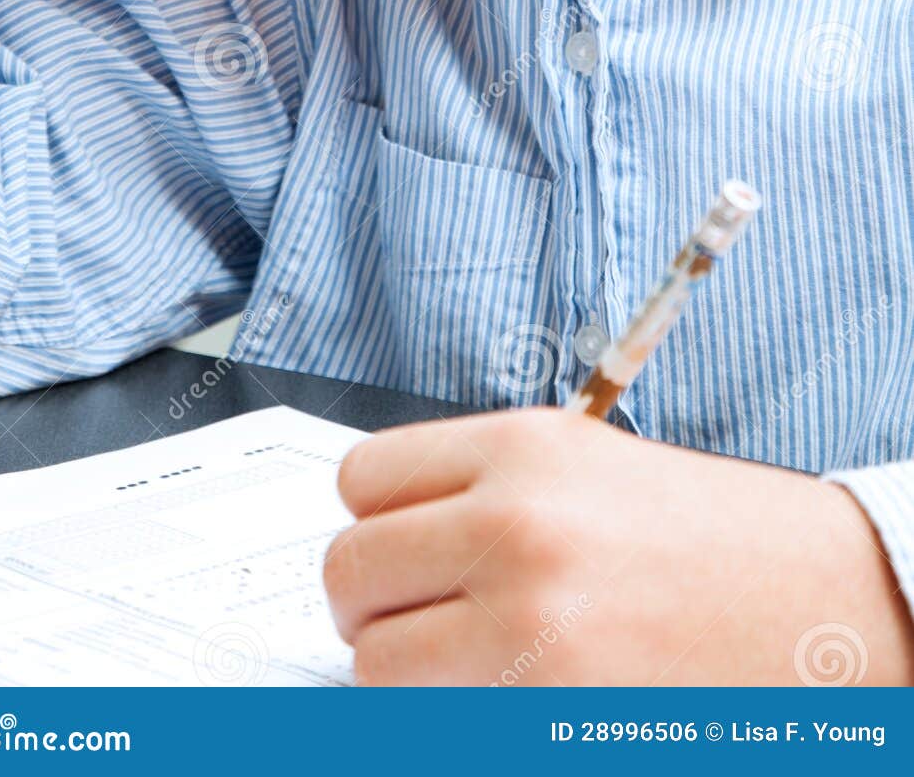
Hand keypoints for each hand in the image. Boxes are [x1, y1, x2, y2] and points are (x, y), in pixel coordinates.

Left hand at [323, 407, 913, 685]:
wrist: (829, 607)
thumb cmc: (718, 539)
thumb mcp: (590, 468)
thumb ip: (484, 490)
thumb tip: (388, 540)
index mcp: (522, 449)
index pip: (361, 481)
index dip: (375, 521)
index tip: (398, 548)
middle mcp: (514, 527)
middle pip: (350, 572)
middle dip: (372, 604)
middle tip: (418, 619)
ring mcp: (529, 628)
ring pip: (374, 666)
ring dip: (404, 676)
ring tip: (469, 668)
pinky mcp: (546, 716)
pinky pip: (435, 730)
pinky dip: (452, 724)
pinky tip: (509, 702)